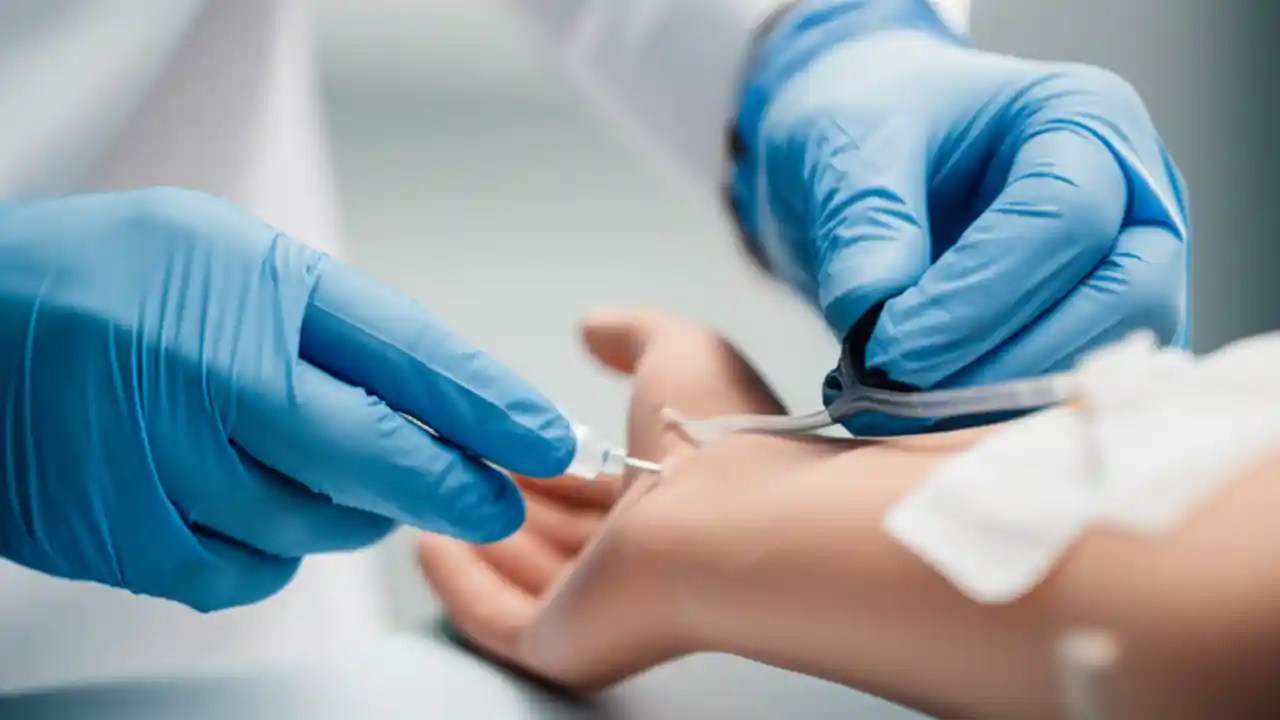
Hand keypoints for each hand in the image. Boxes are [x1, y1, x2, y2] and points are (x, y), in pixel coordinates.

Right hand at [0, 188, 573, 610]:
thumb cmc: (102, 277)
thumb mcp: (227, 252)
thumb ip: (331, 321)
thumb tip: (432, 397)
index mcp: (247, 294)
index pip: (404, 362)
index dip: (487, 409)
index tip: (543, 438)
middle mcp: (210, 383)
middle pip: (373, 461)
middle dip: (450, 486)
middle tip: (493, 498)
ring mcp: (166, 471)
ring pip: (315, 526)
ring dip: (346, 509)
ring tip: (316, 463)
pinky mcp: (128, 542)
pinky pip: (246, 574)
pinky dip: (271, 548)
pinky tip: (248, 500)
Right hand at [417, 308, 796, 689]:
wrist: (734, 516)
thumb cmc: (720, 433)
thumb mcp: (678, 352)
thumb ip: (634, 334)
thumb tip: (590, 328)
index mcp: (674, 498)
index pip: (599, 489)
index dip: (549, 462)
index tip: (502, 438)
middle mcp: (643, 557)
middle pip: (558, 536)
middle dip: (508, 499)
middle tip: (455, 463)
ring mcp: (604, 609)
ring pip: (524, 579)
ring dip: (475, 538)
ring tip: (428, 494)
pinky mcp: (567, 644)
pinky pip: (498, 620)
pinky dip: (459, 585)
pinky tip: (427, 543)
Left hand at [731, 0, 1188, 432]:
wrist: (864, 159)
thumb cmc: (871, 126)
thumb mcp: (847, 147)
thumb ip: (864, 222)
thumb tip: (875, 312)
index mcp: (1086, 116)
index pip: (1065, 216)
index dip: (975, 297)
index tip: (885, 348)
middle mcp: (1134, 194)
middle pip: (1124, 295)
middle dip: (1008, 362)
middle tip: (899, 395)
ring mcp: (1129, 270)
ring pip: (1109, 361)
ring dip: (1003, 404)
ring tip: (894, 414)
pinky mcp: (1094, 335)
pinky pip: (1070, 396)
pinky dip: (994, 422)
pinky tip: (913, 422)